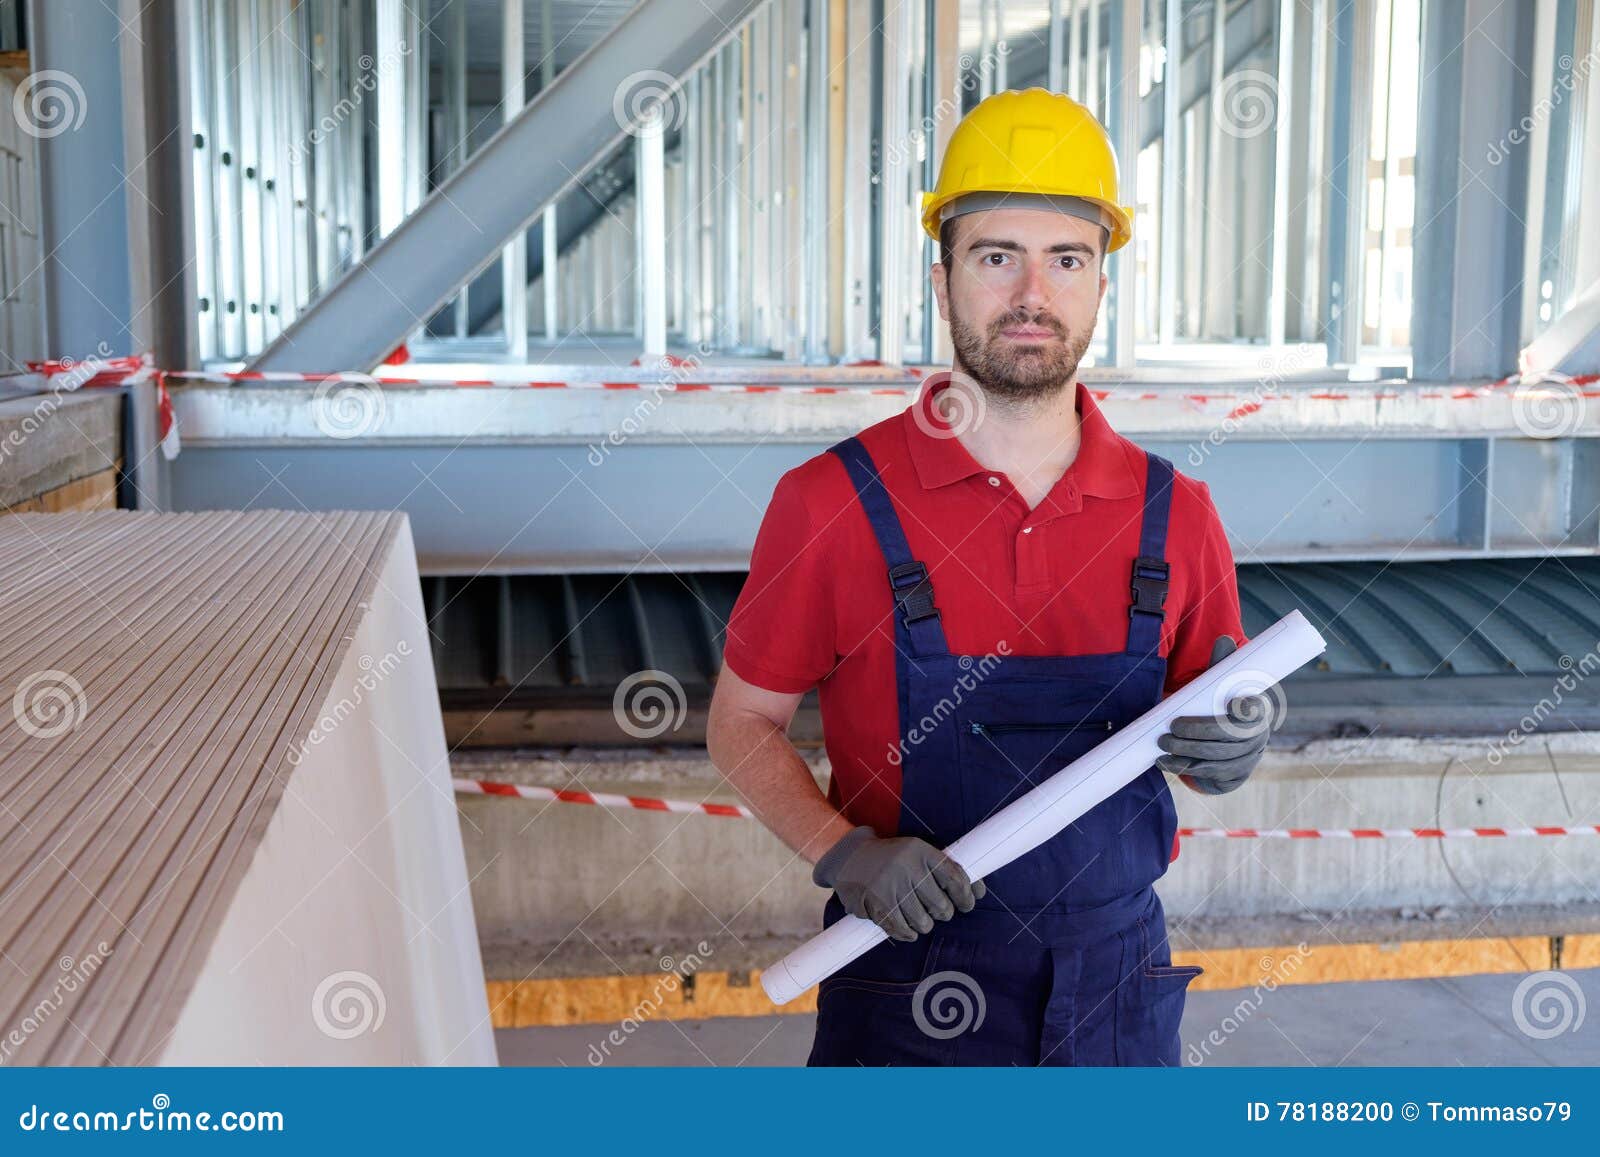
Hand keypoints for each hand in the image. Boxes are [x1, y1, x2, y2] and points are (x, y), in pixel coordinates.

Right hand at [812, 826, 984, 941]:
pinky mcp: (875, 905)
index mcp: (920, 851)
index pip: (955, 878)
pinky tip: (907, 928)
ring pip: (923, 923)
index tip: (968, 904)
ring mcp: (889, 887)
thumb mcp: (917, 852)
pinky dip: (907, 933)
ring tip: (920, 917)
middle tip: (939, 910)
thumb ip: (945, 869)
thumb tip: (979, 891)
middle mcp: (906, 867)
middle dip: (944, 913)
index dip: (966, 896)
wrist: (850, 856)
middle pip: (941, 906)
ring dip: (925, 924)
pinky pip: (901, 931)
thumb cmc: (893, 858)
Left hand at [1155, 635, 1284, 794]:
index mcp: (1258, 712)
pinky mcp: (1233, 778)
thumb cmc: (1216, 706)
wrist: (1218, 741)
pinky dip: (1184, 768)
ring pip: (1217, 759)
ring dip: (1188, 752)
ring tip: (1163, 743)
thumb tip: (1224, 640)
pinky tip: (1164, 761)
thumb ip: (1221, 666)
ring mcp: (1247, 760)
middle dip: (1198, 734)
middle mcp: (1257, 738)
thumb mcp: (1218, 685)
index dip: (1248, 708)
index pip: (1256, 711)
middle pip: (1229, 738)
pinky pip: (1209, 776)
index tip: (1234, 702)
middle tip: (1171, 728)